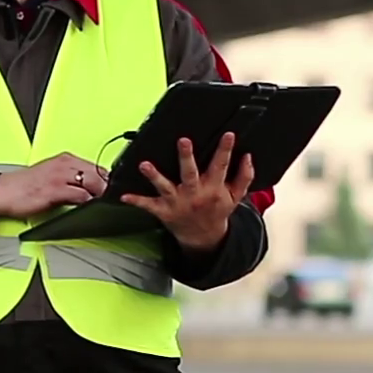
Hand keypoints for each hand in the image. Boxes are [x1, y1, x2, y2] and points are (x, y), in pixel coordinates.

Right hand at [0, 153, 106, 219]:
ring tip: (102, 204)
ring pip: (93, 182)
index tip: (111, 191)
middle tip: (110, 200)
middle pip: (98, 173)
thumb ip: (71, 178)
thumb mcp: (51, 176)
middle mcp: (64, 164)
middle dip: (107, 188)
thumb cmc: (25, 186)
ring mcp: (60, 177)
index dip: (107, 180)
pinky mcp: (54, 190)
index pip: (96, 166)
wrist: (3, 192)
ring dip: (100, 194)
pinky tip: (88, 208)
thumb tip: (91, 189)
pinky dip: (88, 202)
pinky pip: (80, 196)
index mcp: (65, 159)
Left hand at [121, 133, 254, 251]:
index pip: (221, 165)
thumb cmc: (217, 211)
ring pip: (165, 187)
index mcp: (213, 188)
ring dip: (154, 176)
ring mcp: (177, 202)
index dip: (225, 149)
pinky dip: (136, 201)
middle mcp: (194, 194)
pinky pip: (148, 206)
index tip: (228, 134)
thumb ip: (244, 177)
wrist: (204, 238)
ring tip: (144, 165)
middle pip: (190, 173)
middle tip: (183, 141)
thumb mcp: (236, 197)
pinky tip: (124, 195)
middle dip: (186, 157)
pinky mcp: (164, 211)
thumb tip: (248, 156)